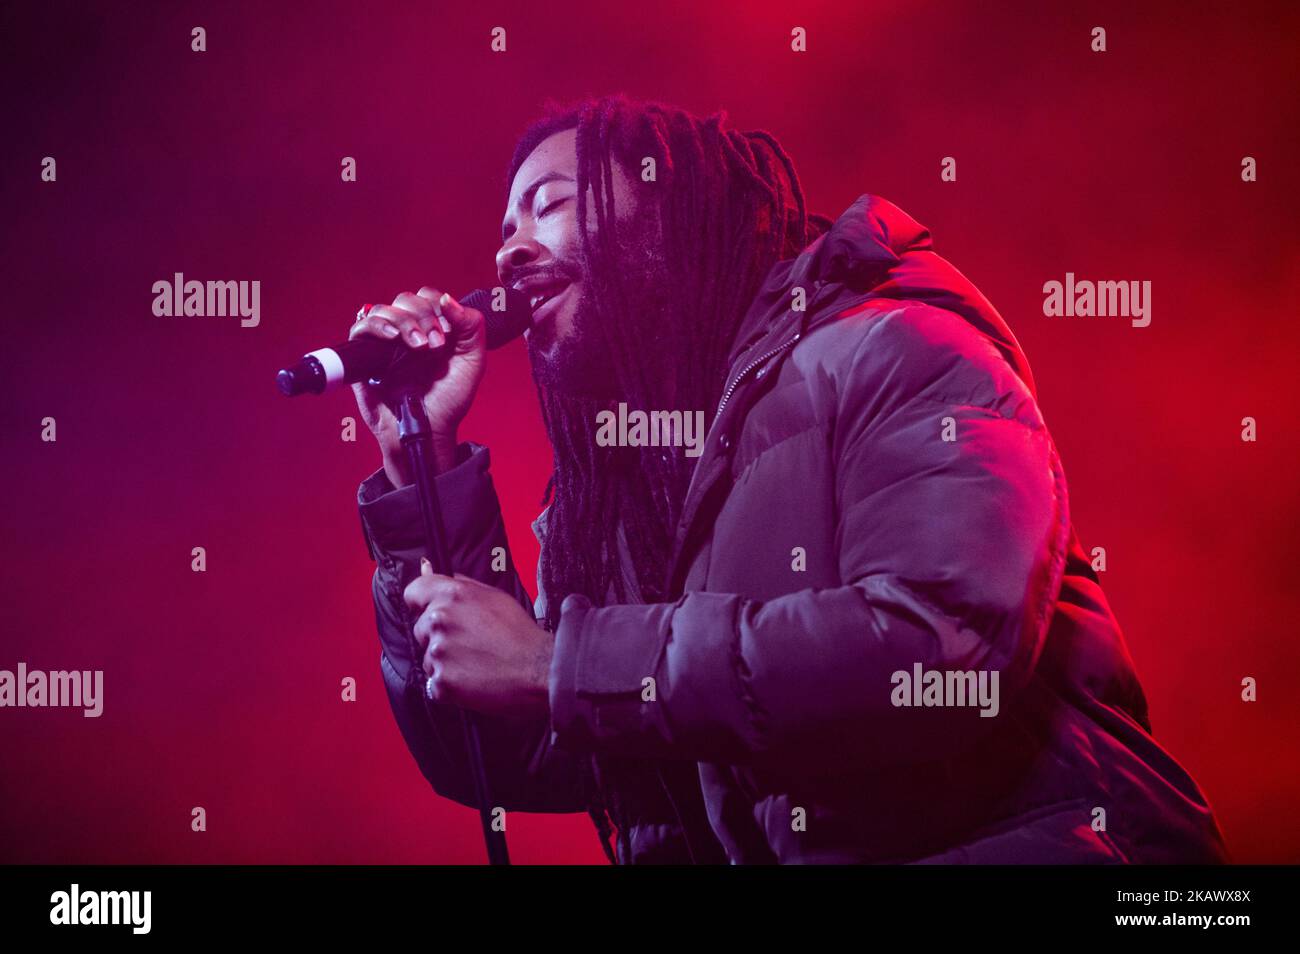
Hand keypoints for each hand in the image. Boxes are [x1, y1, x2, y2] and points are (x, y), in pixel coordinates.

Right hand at [350, 288, 486, 483]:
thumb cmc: (448, 401)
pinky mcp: (365, 355)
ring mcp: (385, 342)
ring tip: (418, 346)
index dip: (438, 305)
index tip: (447, 333)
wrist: (428, 430)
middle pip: (406, 299)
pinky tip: (393, 338)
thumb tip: (448, 299)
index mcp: (432, 328)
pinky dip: (377, 325)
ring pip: (384, 309)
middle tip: (434, 345)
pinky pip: (362, 327)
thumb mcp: (472, 362)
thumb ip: (471, 326)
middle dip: (423, 316)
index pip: (428, 297)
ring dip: (404, 321)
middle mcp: (407, 331)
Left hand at [404, 559, 552, 716]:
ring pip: (428, 657)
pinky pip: (435, 682)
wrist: (537, 670)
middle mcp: (440, 620)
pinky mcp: (440, 682)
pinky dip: (451, 684)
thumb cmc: (521, 634)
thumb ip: (461, 584)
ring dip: (445, 661)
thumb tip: (432, 572)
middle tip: (469, 643)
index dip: (421, 602)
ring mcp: (438, 652)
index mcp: (452, 595)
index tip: (427, 611)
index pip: (413, 592)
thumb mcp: (495, 596)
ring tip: (475, 663)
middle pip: (420, 628)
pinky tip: (473, 679)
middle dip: (438, 636)